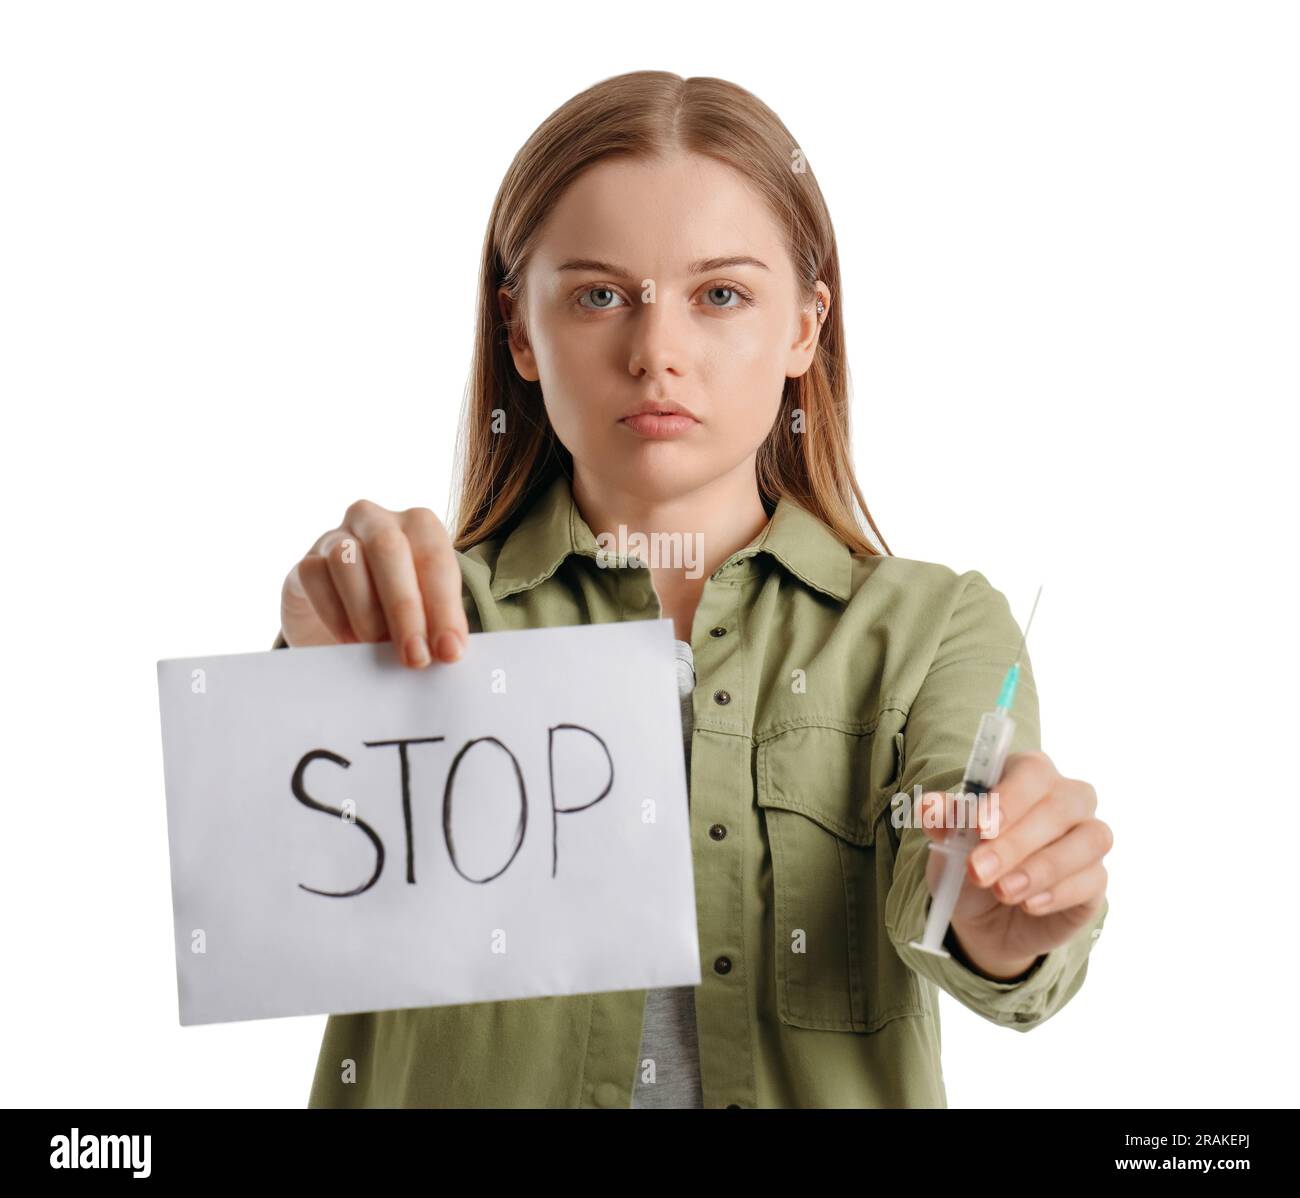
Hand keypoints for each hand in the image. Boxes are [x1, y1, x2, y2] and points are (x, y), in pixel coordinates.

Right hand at [279, 500, 467, 668]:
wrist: (342, 622)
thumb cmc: (396, 614)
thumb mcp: (424, 614)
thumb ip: (436, 624)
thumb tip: (448, 650)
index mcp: (419, 525)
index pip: (436, 559)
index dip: (445, 607)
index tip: (449, 652)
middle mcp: (377, 522)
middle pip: (389, 550)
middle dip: (405, 608)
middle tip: (415, 657)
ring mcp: (337, 537)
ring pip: (347, 560)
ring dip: (366, 612)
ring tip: (377, 648)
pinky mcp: (306, 562)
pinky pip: (314, 576)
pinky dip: (333, 613)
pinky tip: (347, 641)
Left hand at [919, 750, 1110, 979]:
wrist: (986, 915)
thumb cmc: (970, 861)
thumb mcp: (947, 842)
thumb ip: (942, 820)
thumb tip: (928, 806)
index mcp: (1028, 775)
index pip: (1031, 772)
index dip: (1009, 798)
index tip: (978, 827)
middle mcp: (1067, 799)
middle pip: (1059, 807)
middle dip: (1016, 842)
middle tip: (978, 870)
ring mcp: (1087, 837)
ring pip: (1087, 840)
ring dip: (1041, 868)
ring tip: (1003, 892)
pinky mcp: (1096, 878)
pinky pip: (1093, 878)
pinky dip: (1058, 893)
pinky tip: (1029, 905)